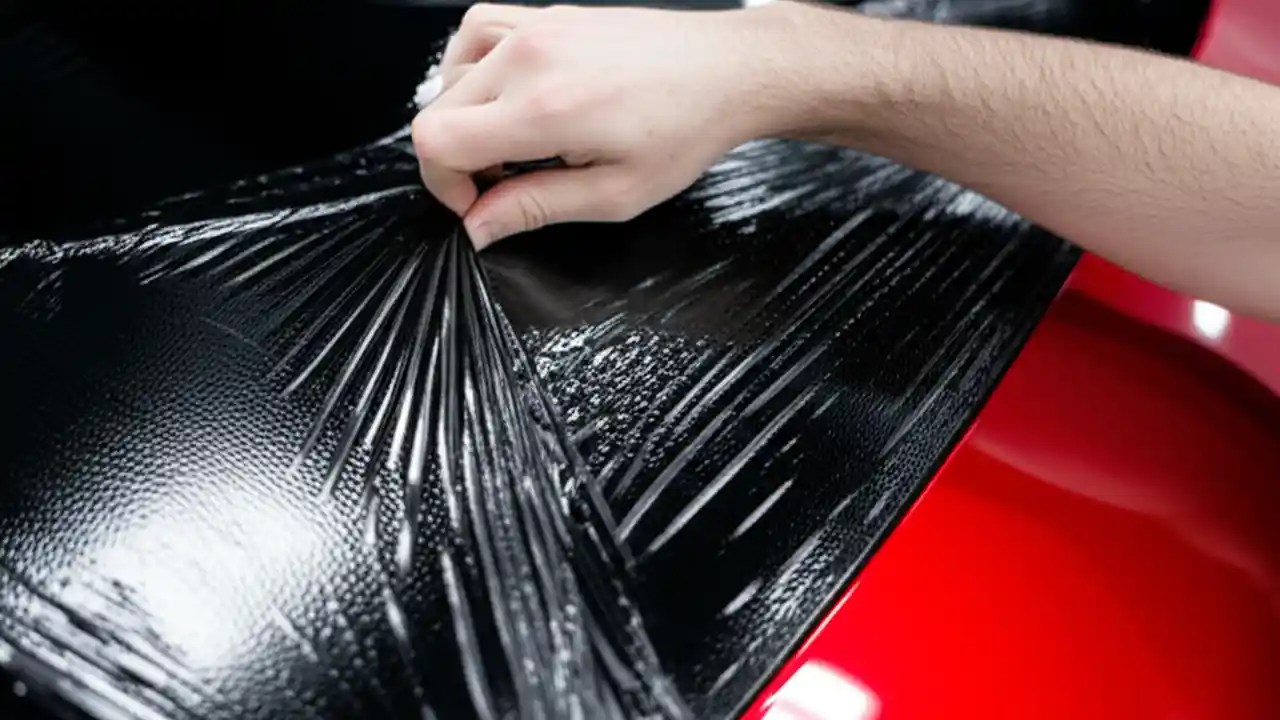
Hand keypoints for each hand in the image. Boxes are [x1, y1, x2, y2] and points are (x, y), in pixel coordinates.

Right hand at [411, 2, 792, 248]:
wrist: (725, 71)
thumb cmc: (685, 130)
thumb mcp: (614, 194)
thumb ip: (535, 207)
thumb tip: (478, 226)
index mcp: (544, 109)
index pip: (437, 141)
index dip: (443, 185)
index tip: (477, 204)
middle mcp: (529, 59)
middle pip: (436, 111)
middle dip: (455, 159)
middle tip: (506, 182)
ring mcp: (534, 28)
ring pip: (450, 73)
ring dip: (464, 115)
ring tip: (510, 140)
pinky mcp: (544, 14)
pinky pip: (476, 31)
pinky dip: (471, 67)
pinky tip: (504, 93)